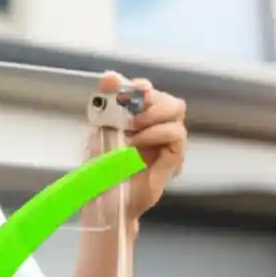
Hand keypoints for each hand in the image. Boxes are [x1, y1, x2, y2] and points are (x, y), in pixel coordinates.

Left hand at [92, 71, 186, 219]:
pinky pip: (175, 134)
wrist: (107, 200)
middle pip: (167, 96)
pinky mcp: (175, 157)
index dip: (134, 84)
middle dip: (147, 97)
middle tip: (128, 110)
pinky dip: (155, 132)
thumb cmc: (104, 168)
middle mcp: (158, 126)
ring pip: (175, 109)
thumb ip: (106, 104)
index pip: (146, 90)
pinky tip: (137, 142)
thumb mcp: (100, 132)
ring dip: (151, 114)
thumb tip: (110, 76)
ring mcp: (169, 141)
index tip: (113, 84)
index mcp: (141, 117)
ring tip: (131, 129)